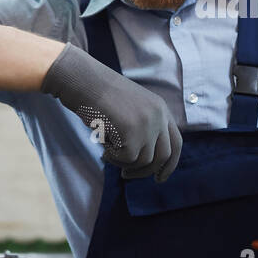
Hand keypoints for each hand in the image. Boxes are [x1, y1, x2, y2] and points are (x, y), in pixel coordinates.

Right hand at [41, 44, 182, 180]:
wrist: (82, 79)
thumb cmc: (98, 96)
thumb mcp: (129, 109)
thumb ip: (143, 129)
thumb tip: (144, 163)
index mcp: (161, 108)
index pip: (176, 143)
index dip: (170, 164)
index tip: (160, 178)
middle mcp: (159, 116)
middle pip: (163, 156)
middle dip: (146, 171)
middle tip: (126, 175)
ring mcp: (148, 124)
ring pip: (143, 160)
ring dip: (123, 161)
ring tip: (107, 148)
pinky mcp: (133, 133)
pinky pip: (126, 158)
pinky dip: (113, 156)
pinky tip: (103, 142)